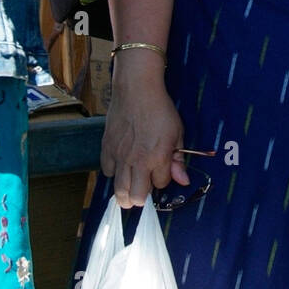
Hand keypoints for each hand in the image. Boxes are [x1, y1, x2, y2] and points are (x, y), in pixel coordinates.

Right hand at [101, 57, 188, 207]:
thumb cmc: (160, 110)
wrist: (136, 90)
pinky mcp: (106, 148)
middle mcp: (136, 161)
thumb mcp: (177, 133)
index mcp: (157, 158)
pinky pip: (106, 171)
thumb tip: (182, 180)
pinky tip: (121, 166)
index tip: (164, 170)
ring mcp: (119, 156)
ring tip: (132, 187)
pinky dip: (114, 173)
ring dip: (126, 193)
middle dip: (142, 198)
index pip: (160, 185)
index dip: (163, 180)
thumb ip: (178, 159)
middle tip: (145, 190)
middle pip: (135, 197)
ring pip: (118, 190)